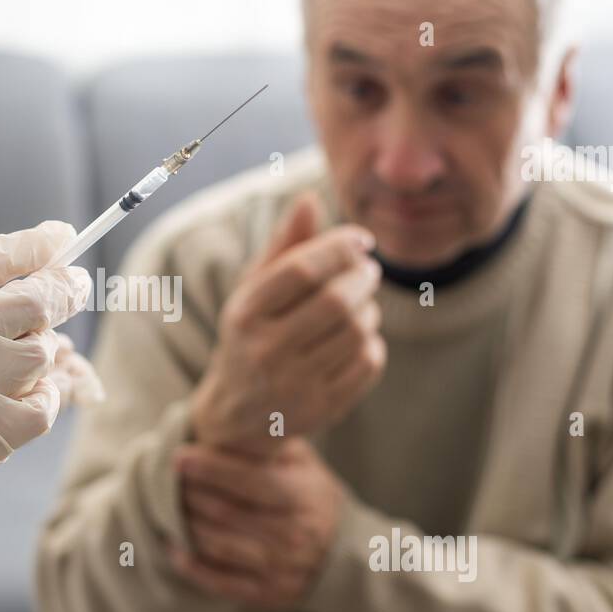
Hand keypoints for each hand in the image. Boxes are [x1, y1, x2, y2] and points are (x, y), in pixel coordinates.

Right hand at [0, 220, 91, 611]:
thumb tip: (28, 271)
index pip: (1, 255)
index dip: (40, 245)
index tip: (63, 238)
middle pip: (41, 299)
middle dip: (66, 291)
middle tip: (74, 290)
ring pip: (45, 352)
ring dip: (42, 354)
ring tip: (20, 362)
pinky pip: (44, 405)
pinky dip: (43, 399)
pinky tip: (24, 400)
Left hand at [168, 437, 344, 609]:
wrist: (343, 555)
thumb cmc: (311, 496)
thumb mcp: (302, 463)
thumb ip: (268, 444)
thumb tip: (224, 424)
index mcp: (302, 496)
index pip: (249, 480)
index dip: (210, 468)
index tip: (180, 456)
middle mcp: (293, 535)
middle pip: (226, 513)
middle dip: (190, 493)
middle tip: (166, 478)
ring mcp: (280, 568)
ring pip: (218, 545)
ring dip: (186, 525)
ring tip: (168, 506)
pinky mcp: (266, 593)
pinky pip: (219, 582)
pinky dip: (191, 565)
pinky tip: (174, 545)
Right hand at [190, 190, 386, 454]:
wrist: (239, 413)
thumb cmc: (253, 333)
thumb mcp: (255, 290)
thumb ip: (284, 246)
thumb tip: (310, 199)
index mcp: (243, 313)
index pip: (300, 270)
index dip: (338, 247)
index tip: (360, 240)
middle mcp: (264, 351)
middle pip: (335, 302)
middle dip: (363, 277)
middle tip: (369, 269)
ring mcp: (294, 385)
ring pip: (357, 331)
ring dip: (369, 309)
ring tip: (362, 303)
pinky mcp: (322, 408)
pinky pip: (368, 363)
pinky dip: (373, 342)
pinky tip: (360, 336)